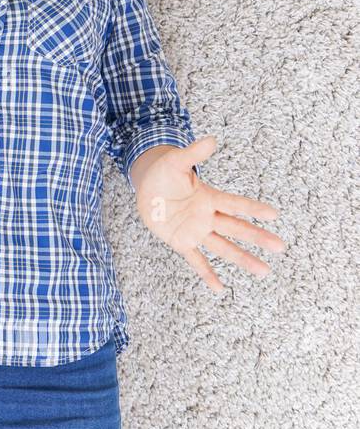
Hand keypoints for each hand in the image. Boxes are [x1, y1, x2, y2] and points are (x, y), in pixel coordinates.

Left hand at [133, 135, 284, 292]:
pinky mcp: (181, 242)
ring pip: (223, 247)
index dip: (253, 208)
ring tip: (264, 271)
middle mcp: (207, 216)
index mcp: (209, 197)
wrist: (148, 188)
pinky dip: (206, 273)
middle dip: (257, 237)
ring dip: (242, 258)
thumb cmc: (164, 173)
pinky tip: (219, 289)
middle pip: (236, 228)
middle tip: (280, 247)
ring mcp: (196, 230)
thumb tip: (211, 139)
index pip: (235, 204)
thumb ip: (193, 153)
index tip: (274, 214)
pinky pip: (196, 260)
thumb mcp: (176, 161)